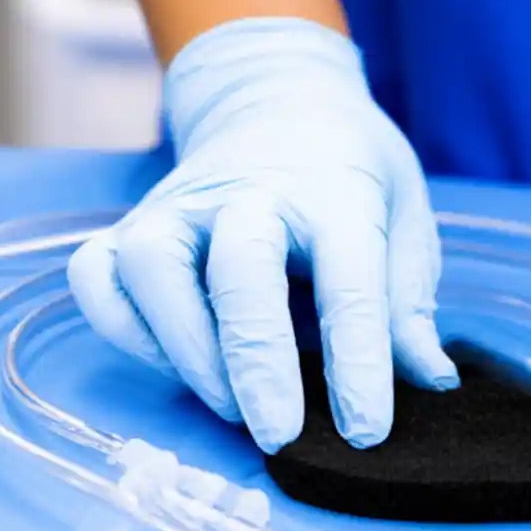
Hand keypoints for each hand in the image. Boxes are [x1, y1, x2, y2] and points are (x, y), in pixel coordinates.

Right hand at [68, 19, 457, 453]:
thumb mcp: (404, 215)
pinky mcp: (133, 223)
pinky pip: (99, 275)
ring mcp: (180, 205)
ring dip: (183, 348)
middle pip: (240, 269)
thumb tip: (431, 381)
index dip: (358, 362)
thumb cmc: (349, 172)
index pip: (349, 280)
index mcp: (336, 192)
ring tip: (228, 405)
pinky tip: (170, 362)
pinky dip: (121, 327)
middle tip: (279, 434)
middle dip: (257, 360)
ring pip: (151, 268)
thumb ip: (409, 301)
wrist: (277, 95)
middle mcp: (250, 192)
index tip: (366, 432)